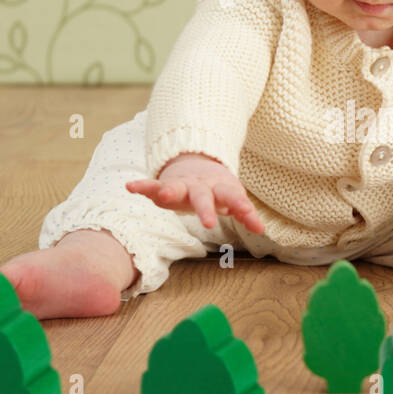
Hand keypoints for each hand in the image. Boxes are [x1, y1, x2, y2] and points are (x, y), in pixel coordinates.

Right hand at [126, 153, 265, 233]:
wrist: (196, 165)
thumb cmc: (216, 189)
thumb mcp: (232, 198)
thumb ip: (244, 212)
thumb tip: (262, 229)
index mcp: (220, 189)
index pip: (233, 198)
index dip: (242, 209)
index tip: (253, 223)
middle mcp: (201, 186)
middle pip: (203, 196)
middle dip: (206, 209)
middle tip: (209, 223)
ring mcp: (182, 184)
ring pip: (175, 187)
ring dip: (170, 191)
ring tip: (163, 195)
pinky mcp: (164, 185)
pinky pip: (152, 185)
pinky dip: (142, 186)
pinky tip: (130, 187)